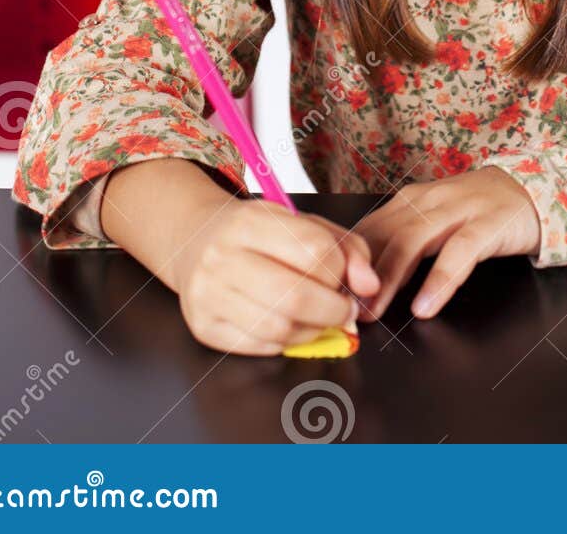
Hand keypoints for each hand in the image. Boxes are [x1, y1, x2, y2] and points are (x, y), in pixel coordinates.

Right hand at [174, 198, 379, 356]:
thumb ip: (347, 248)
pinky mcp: (203, 326)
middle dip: (334, 310)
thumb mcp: (304, 224)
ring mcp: (208, 293)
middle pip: (296, 296)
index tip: (346, 280)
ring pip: (278, 327)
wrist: (196, 242)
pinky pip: (259, 346)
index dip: (342, 271)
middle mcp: (223, 255)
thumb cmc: (261, 235)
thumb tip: (370, 286)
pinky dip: (286, 342)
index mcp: (251, 220)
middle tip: (345, 311)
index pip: (315, 250)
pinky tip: (290, 326)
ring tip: (318, 319)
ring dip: (313, 330)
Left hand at [353, 166, 541, 322]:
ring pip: (413, 240)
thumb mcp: (432, 224)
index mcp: (408, 201)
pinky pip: (459, 253)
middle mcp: (427, 200)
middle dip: (358, 274)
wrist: (530, 190)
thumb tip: (359, 282)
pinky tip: (425, 305)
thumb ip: (400, 244)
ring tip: (373, 311)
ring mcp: (458, 209)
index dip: (344, 262)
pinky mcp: (488, 224)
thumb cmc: (474, 214)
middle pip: (382, 236)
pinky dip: (440, 279)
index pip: (366, 230)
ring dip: (388, 278)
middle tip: (341, 309)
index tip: (326, 292)